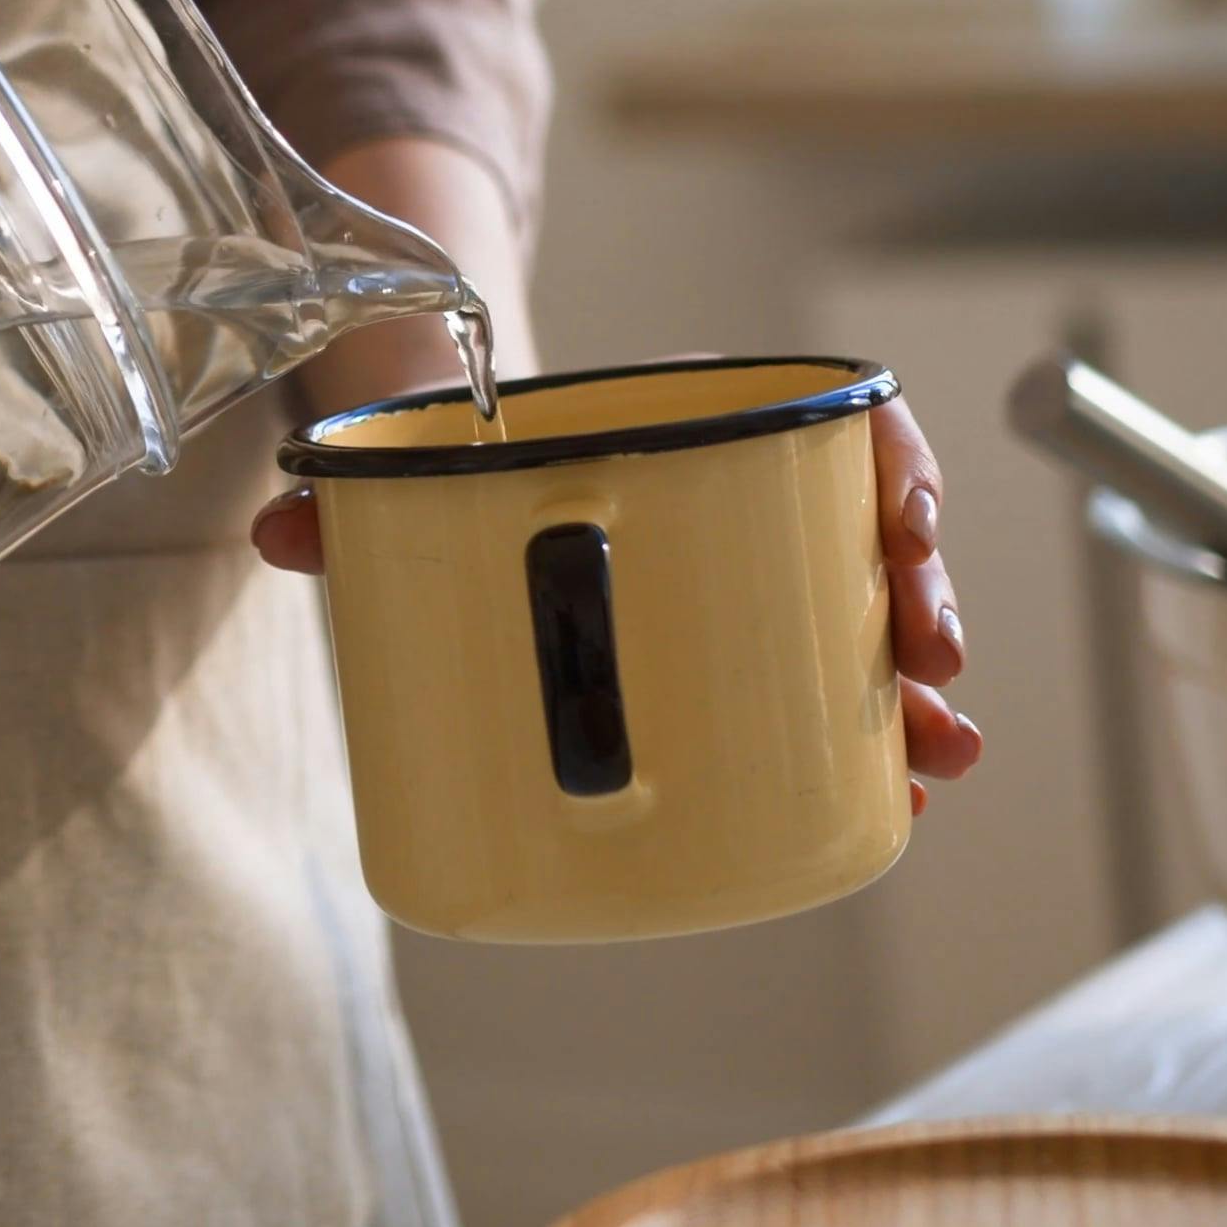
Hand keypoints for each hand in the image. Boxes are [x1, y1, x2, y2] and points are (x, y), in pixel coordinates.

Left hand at [252, 391, 980, 812]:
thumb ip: (360, 499)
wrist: (466, 480)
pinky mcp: (744, 651)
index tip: (907, 525)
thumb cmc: (473, 462)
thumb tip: (285, 529)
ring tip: (941, 752)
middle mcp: (754, 495)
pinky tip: (901, 799)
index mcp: (702, 428)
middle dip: (924, 603)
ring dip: (918, 691)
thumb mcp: (431, 464)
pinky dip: (873, 741)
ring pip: (872, 623)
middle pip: (876, 535)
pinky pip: (831, 689)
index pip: (835, 429)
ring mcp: (761, 576)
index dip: (892, 473)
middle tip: (933, 665)